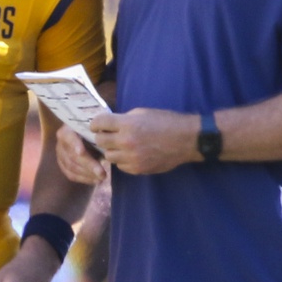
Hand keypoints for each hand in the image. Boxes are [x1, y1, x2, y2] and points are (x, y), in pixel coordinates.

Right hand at [55, 125, 107, 186]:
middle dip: (88, 165)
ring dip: (88, 174)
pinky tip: (96, 181)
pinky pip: (72, 175)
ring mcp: (60, 155)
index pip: (68, 137)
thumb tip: (107, 141)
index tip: (81, 152)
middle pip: (72, 156)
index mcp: (68, 130)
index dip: (74, 144)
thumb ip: (99, 135)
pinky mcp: (63, 166)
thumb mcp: (96, 130)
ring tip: (102, 178)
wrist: (88, 136)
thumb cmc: (94, 131)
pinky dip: (84, 179)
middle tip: (102, 173)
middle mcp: (61, 143)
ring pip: (72, 167)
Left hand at [86, 108, 201, 175]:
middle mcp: (126, 141)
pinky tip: (130, 154)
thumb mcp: (143, 113)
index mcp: (127, 124)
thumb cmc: (166, 122)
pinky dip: (122, 160)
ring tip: (120, 146)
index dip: (95, 123)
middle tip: (107, 135)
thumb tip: (109, 123)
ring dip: (111, 150)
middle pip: (100, 141)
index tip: (96, 125)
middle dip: (101, 137)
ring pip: (108, 156)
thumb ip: (124, 119)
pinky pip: (120, 166)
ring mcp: (131, 157)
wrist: (186, 140)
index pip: (99, 123)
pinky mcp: (137, 169)